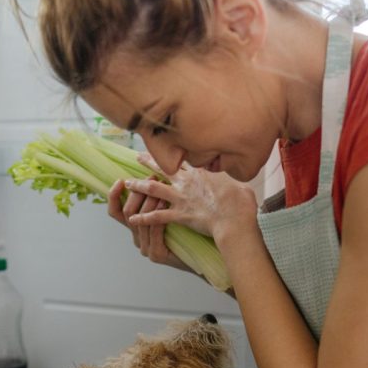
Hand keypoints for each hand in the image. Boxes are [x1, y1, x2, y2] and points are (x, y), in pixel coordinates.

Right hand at [107, 176, 191, 271]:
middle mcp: (137, 239)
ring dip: (149, 201)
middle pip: (127, 212)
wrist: (202, 254)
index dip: (114, 196)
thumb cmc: (187, 230)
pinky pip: (154, 231)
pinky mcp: (157, 255)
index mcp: (135, 229)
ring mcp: (146, 249)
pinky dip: (158, 215)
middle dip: (138, 192)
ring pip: (140, 221)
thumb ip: (156, 198)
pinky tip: (165, 202)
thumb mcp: (167, 212)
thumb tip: (152, 173)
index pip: (116, 212)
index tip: (121, 180)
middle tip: (150, 177)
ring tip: (160, 185)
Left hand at [120, 154, 257, 249]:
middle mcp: (187, 182)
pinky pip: (156, 216)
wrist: (235, 218)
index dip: (171, 153)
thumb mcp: (239, 182)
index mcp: (201, 172)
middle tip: (137, 157)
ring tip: (127, 183)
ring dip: (138, 186)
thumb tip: (237, 171)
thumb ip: (231, 177)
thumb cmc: (240, 202)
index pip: (182, 159)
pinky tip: (132, 219)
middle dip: (148, 161)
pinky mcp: (179, 214)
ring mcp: (181, 198)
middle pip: (163, 168)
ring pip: (153, 189)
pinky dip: (143, 218)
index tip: (165, 147)